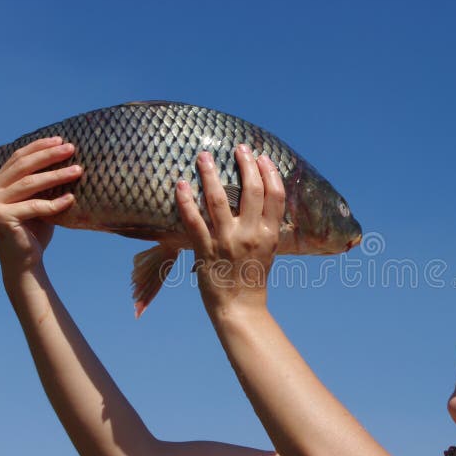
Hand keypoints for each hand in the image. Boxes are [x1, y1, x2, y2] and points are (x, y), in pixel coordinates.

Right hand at [0, 137, 82, 277]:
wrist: (24, 263)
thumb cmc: (34, 231)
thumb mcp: (36, 202)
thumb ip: (40, 184)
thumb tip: (63, 157)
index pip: (17, 159)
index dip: (38, 147)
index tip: (60, 139)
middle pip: (23, 166)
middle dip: (49, 155)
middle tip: (71, 148)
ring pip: (30, 184)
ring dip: (57, 175)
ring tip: (79, 170)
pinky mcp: (2, 218)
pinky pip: (35, 207)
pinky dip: (55, 203)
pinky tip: (71, 199)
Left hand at [175, 145, 284, 314]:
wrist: (239, 308)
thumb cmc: (253, 277)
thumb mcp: (269, 250)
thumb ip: (266, 225)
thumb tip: (263, 198)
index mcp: (270, 234)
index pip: (275, 195)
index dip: (270, 173)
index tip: (262, 158)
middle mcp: (251, 234)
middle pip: (251, 191)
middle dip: (245, 164)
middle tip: (239, 148)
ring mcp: (227, 241)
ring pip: (219, 200)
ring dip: (210, 174)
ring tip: (204, 156)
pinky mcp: (205, 250)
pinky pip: (193, 220)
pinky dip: (186, 201)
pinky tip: (181, 184)